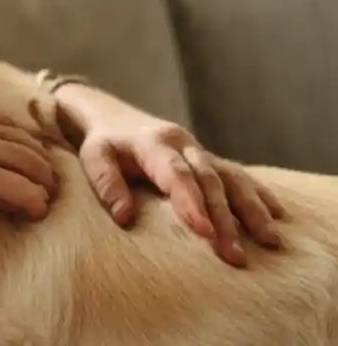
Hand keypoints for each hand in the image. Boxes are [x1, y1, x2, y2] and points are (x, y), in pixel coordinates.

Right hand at [0, 91, 56, 218]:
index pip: (0, 123)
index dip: (15, 139)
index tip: (20, 151)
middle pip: (25, 141)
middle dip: (41, 159)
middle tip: (47, 176)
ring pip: (32, 164)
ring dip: (45, 181)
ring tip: (48, 195)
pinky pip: (21, 190)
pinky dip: (35, 202)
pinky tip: (38, 212)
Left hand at [60, 83, 286, 266]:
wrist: (114, 118)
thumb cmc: (103, 144)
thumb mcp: (93, 157)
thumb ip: (106, 183)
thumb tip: (124, 217)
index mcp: (153, 143)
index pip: (176, 174)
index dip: (191, 203)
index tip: (205, 233)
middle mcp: (183, 144)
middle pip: (209, 181)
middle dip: (224, 218)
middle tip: (234, 255)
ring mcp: (200, 150)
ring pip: (231, 178)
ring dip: (251, 210)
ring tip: (270, 241)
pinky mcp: (209, 158)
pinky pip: (239, 175)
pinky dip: (259, 194)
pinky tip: (278, 215)